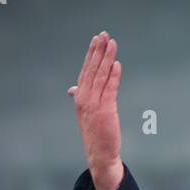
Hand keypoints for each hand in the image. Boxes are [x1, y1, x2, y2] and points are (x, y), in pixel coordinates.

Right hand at [68, 31, 123, 189]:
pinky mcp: (105, 111)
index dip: (91, 54)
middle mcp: (84, 98)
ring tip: (112, 43)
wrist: (99, 154)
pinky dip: (113, 75)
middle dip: (98, 51)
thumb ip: (80, 97)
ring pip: (100, 75)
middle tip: (104, 34)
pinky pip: (109, 89)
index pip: (86, 70)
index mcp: (79, 96)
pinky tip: (117, 64)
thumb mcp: (84, 113)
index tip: (97, 39)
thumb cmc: (95, 133)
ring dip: (106, 58)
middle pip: (92, 69)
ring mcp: (93, 104)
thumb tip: (72, 88)